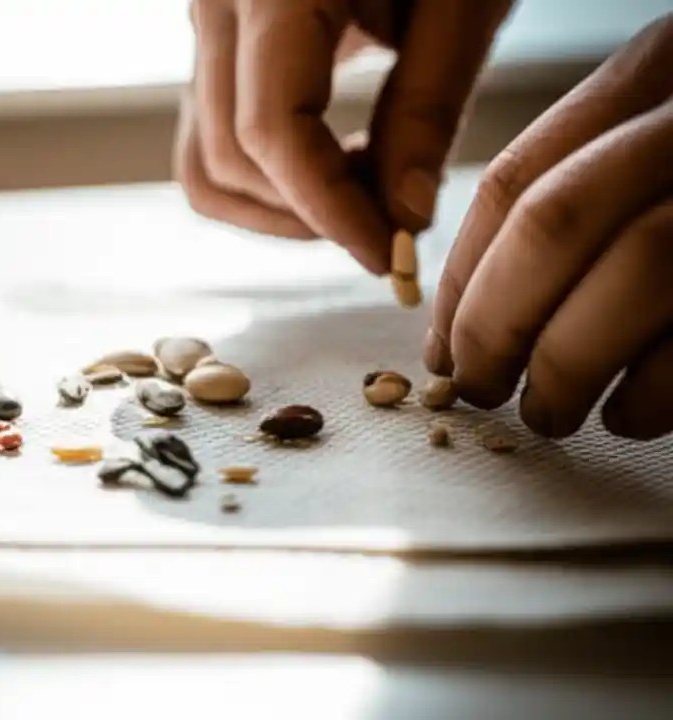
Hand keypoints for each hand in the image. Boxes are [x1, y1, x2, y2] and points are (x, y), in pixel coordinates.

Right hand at [175, 0, 510, 272]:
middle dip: (309, 213)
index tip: (388, 255)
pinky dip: (263, 171)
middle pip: (228, 157)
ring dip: (277, 204)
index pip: (270, 133)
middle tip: (389, 227)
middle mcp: (213, 2)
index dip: (329, 210)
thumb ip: (426, 107)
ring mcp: (204, 18)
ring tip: (359, 194)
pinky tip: (332, 158)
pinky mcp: (216, 33)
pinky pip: (210, 129)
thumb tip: (401, 219)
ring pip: (203, 157)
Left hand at [427, 15, 672, 439]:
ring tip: (547, 412)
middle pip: (556, 226)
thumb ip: (584, 188)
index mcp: (656, 73)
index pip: (513, 182)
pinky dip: (652, 392)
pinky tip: (630, 417)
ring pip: (635, 276)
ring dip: (565, 368)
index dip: (462, 279)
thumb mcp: (660, 141)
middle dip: (495, 326)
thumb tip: (469, 304)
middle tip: (476, 388)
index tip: (441, 344)